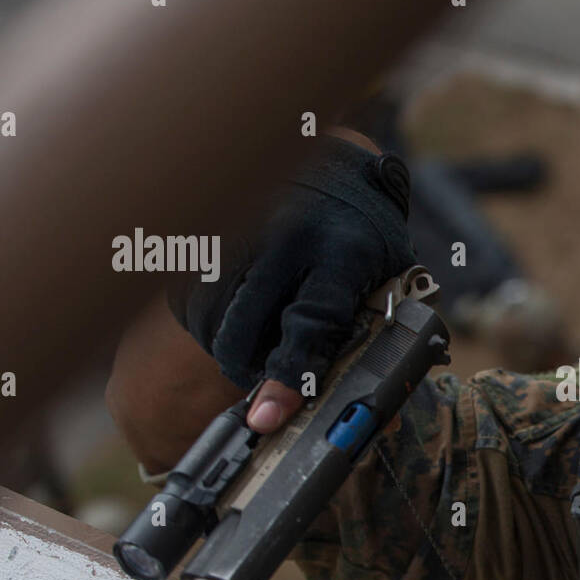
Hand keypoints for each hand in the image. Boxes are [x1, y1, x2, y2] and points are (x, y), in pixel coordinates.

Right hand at [169, 134, 415, 432]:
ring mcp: (238, 231)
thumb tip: (381, 417)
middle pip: (243, 330)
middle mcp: (282, 238)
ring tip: (254, 351)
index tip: (267, 417)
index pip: (309, 324)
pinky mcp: (207, 232)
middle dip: (248, 372)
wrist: (332, 162)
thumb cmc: (365, 233)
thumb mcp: (388, 276)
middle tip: (263, 389)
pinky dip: (207, 324)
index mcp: (339, 252)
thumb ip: (378, 336)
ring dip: (226, 350)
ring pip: (210, 319)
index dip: (288, 376)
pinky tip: (233, 320)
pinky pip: (191, 299)